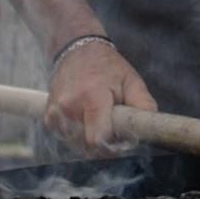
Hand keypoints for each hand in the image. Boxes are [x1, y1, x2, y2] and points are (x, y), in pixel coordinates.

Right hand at [43, 40, 157, 153]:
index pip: (98, 140)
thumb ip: (143, 105)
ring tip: (100, 117)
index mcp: (91, 97)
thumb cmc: (108, 68)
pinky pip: (68, 139)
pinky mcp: (49, 119)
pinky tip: (86, 118)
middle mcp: (68, 106)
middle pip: (89, 147)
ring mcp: (55, 113)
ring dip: (92, 139)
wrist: (77, 52)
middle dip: (105, 143)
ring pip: (78, 146)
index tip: (122, 140)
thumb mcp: (132, 81)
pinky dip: (79, 135)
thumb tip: (150, 130)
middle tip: (113, 125)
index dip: (113, 146)